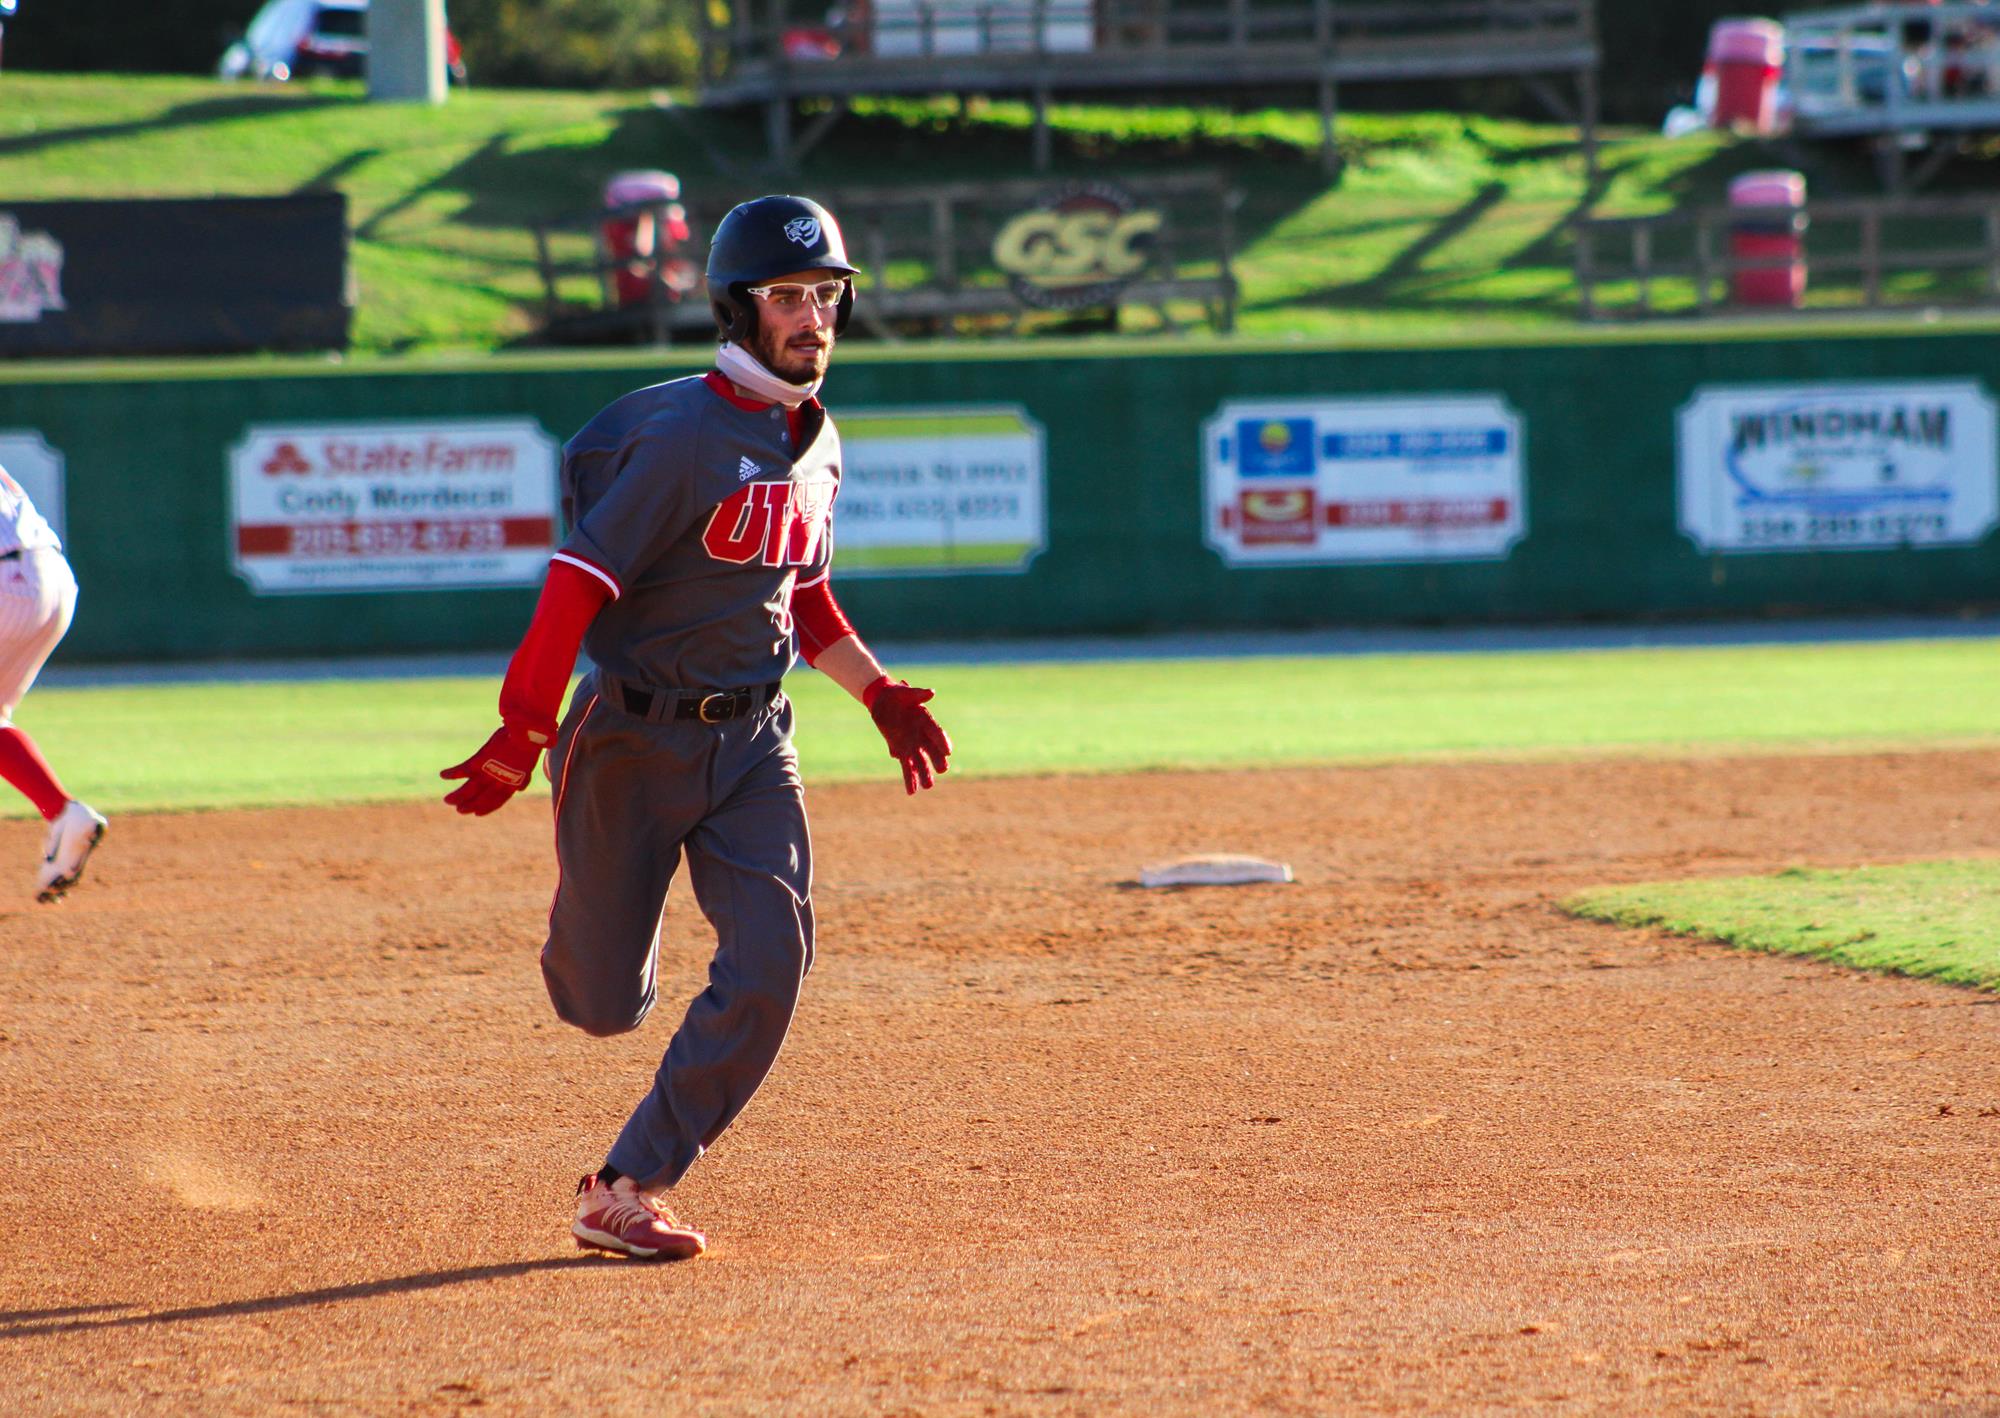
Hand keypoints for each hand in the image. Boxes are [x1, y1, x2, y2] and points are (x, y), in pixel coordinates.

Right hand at [440, 726, 542, 815]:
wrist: (526, 734)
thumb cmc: (528, 747)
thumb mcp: (527, 766)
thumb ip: (523, 779)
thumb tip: (520, 789)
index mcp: (511, 784)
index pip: (497, 801)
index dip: (486, 808)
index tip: (476, 814)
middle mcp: (498, 782)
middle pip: (481, 799)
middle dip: (469, 805)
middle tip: (459, 810)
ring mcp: (488, 773)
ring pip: (469, 790)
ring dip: (457, 796)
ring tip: (447, 800)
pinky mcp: (478, 762)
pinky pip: (461, 771)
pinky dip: (451, 773)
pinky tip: (442, 775)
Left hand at [865, 679, 951, 794]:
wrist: (883, 701)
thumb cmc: (897, 694)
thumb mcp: (905, 692)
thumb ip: (918, 694)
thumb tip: (930, 693)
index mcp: (926, 720)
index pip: (936, 732)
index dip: (942, 741)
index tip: (948, 751)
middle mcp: (922, 735)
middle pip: (932, 750)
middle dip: (937, 760)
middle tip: (943, 769)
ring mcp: (912, 745)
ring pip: (920, 762)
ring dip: (924, 774)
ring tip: (929, 786)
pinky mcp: (901, 750)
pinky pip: (907, 766)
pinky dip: (909, 778)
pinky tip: (912, 792)